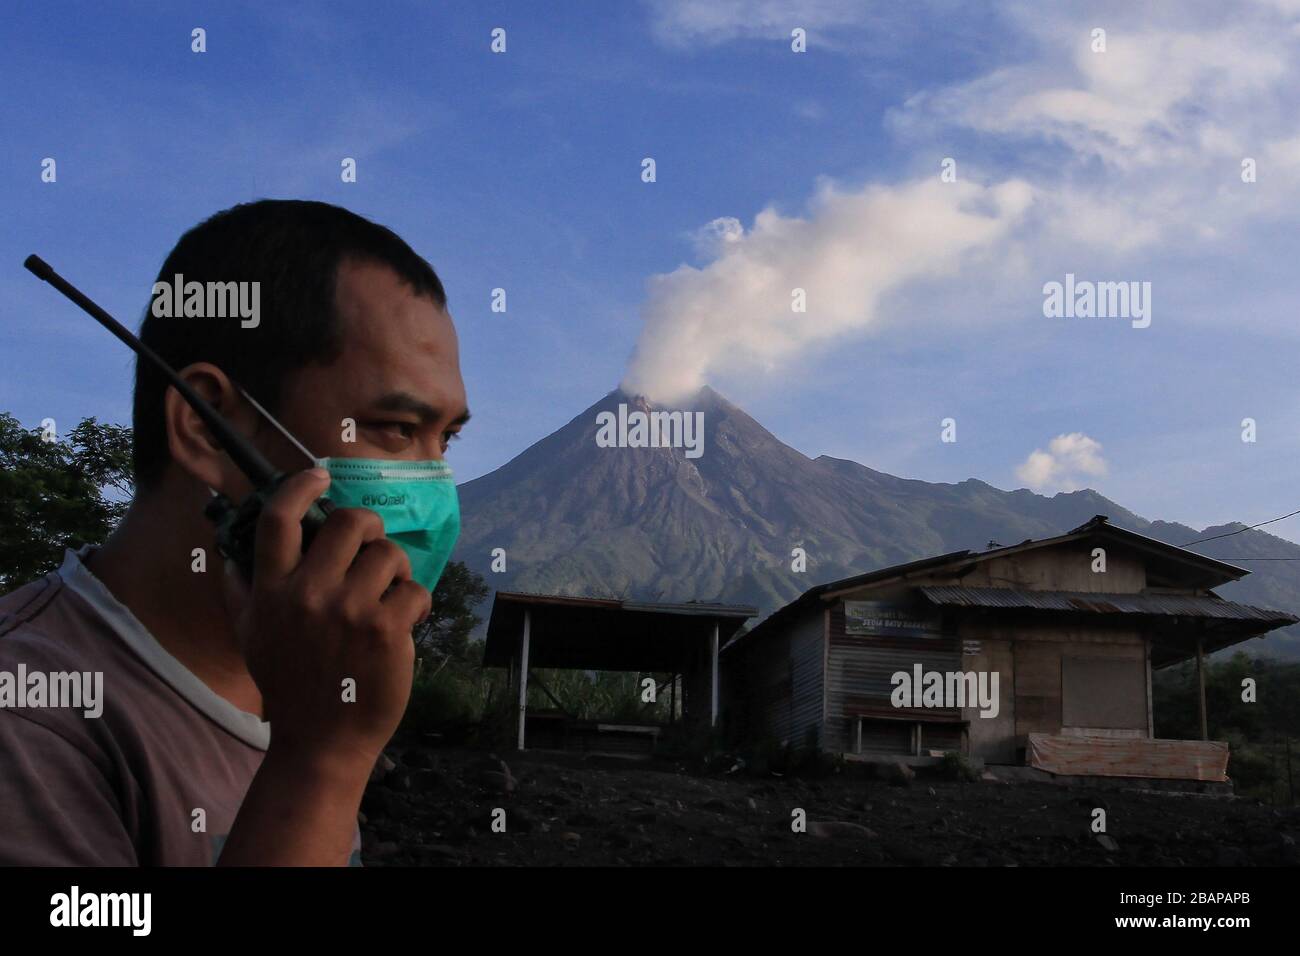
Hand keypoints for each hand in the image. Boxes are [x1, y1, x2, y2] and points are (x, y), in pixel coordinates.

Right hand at [220, 468, 431, 769]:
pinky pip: (416, 589)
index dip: (302, 487)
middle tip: (371, 549)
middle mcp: (306, 595)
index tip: (320, 475)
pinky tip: (404, 624)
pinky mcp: (386, 630)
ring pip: (389, 554)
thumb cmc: (290, 684)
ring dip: (397, 571)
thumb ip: (241, 588)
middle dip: (370, 529)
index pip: (279, 519)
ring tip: (389, 595)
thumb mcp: (251, 635)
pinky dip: (417, 603)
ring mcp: (349, 611)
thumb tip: (231, 546)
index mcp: (270, 591)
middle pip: (350, 522)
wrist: (321, 743)